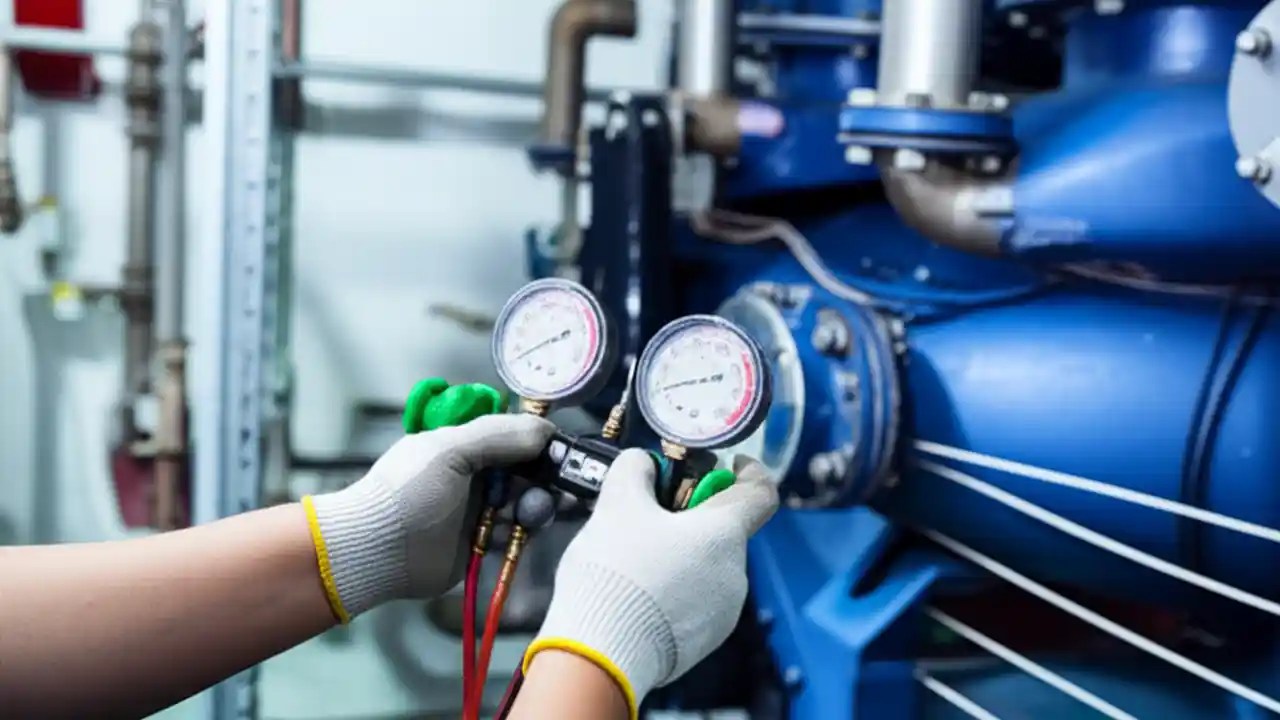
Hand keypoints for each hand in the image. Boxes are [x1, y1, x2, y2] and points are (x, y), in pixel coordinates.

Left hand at [308, 413, 555, 619]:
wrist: (378, 550)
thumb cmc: (408, 492)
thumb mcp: (450, 450)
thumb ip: (499, 435)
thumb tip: (546, 428)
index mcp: (464, 444)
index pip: (513, 434)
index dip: (539, 440)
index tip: (560, 449)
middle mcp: (474, 474)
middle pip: (526, 468)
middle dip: (545, 474)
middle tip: (558, 484)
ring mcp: (479, 509)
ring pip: (526, 501)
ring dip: (536, 503)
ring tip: (529, 512)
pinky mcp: (481, 543)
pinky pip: (516, 532)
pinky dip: (525, 529)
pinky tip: (520, 529)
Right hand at [525, 450, 778, 715]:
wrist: (600, 653)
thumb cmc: (616, 573)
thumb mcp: (616, 504)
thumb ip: (635, 469)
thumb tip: (643, 463)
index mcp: (724, 534)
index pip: (762, 492)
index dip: (749, 471)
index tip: (729, 465)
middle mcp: (735, 574)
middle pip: (724, 530)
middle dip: (692, 516)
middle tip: (650, 513)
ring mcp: (723, 612)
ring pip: (708, 566)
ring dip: (681, 553)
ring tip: (634, 557)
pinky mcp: (703, 640)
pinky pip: (696, 601)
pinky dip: (673, 588)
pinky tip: (636, 591)